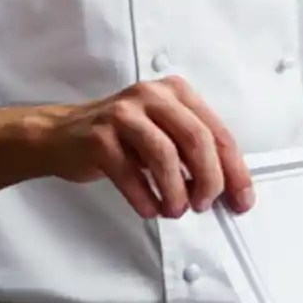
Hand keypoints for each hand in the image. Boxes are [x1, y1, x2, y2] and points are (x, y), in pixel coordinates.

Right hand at [32, 76, 253, 218]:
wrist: (61, 134)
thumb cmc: (124, 137)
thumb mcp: (165, 132)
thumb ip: (196, 153)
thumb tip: (231, 189)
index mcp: (177, 92)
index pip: (217, 132)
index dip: (234, 170)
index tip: (241, 199)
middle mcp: (152, 96)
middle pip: (196, 140)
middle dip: (209, 180)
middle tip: (205, 205)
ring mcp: (123, 115)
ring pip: (165, 155)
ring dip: (176, 191)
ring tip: (176, 210)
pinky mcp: (99, 138)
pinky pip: (130, 174)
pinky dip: (145, 198)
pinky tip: (151, 209)